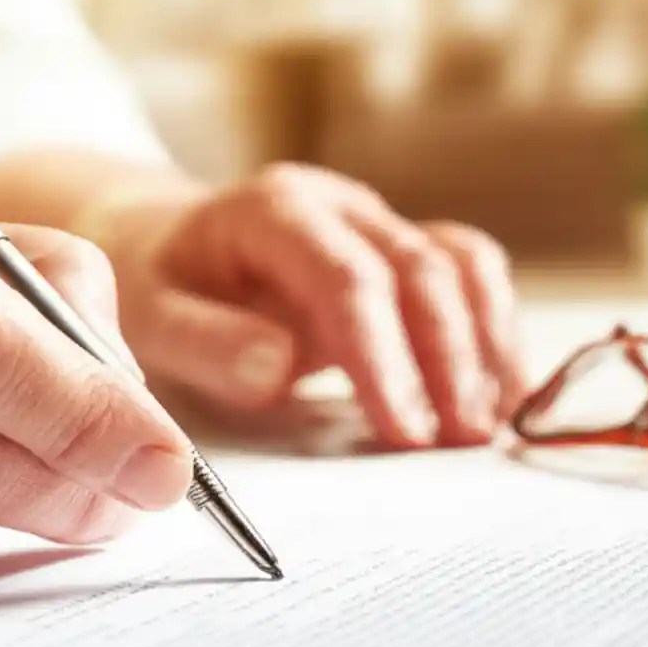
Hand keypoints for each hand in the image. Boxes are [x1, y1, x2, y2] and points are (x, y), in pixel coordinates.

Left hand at [93, 164, 524, 447]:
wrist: (169, 239)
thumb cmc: (161, 279)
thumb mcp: (150, 311)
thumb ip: (204, 341)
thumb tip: (273, 372)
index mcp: (276, 211)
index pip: (349, 278)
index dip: (383, 355)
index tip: (403, 428)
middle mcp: (340, 207)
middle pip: (421, 268)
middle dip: (449, 358)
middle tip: (459, 439)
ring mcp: (378, 224)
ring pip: (462, 264)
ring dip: (486, 343)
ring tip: (488, 423)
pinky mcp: (402, 252)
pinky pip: (468, 277)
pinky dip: (491, 332)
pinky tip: (497, 394)